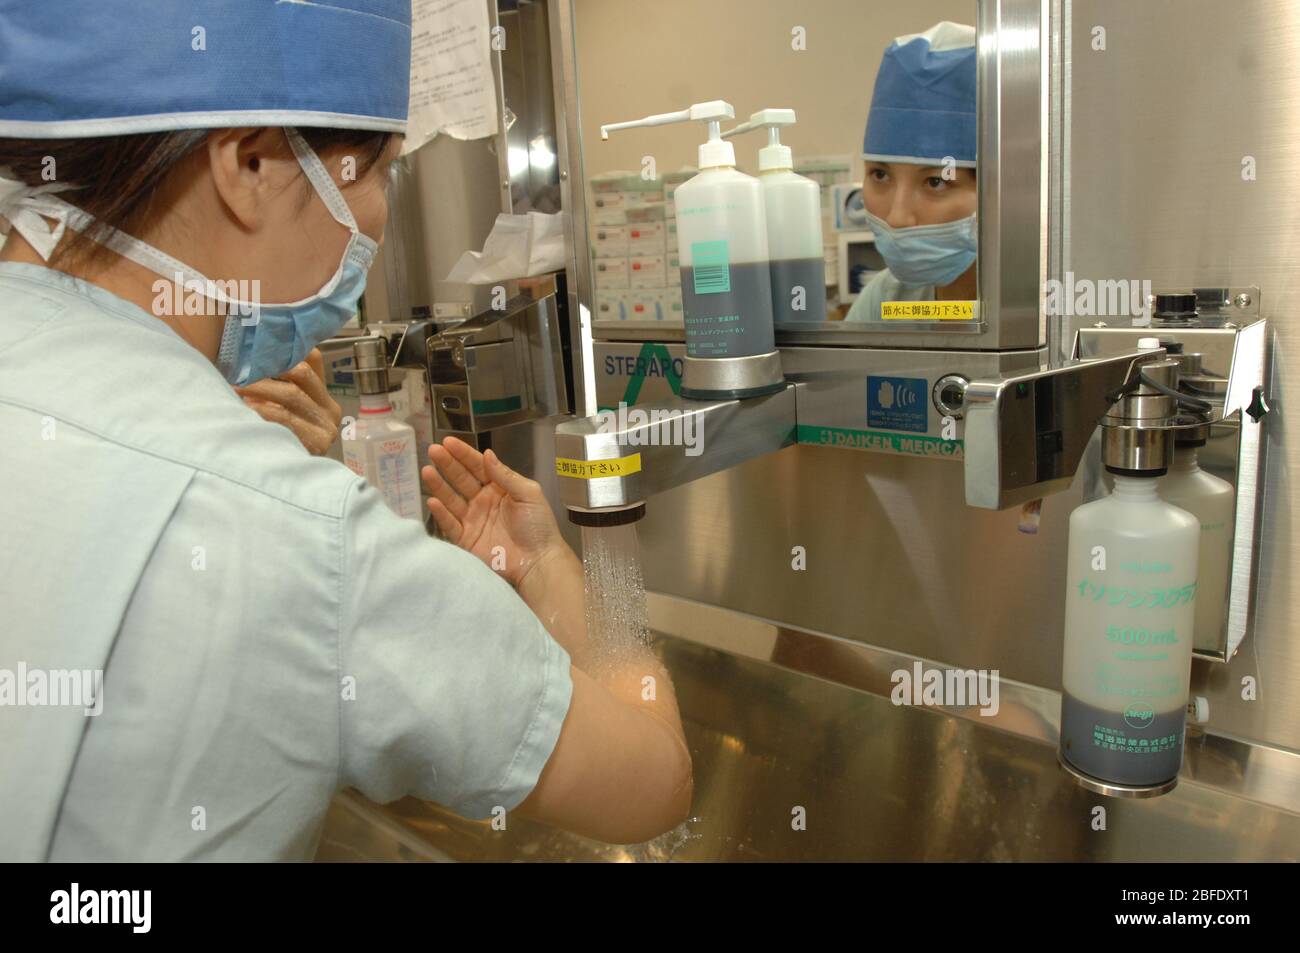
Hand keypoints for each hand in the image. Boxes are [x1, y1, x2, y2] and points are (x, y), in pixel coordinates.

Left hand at [237, 349, 342, 455]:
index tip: (253, 345)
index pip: (312, 358)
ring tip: (230, 385)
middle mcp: (330, 409)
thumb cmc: (276, 445)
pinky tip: (240, 409)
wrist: (288, 488)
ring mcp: (326, 426)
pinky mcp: (318, 442)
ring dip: (256, 387)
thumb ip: (274, 389)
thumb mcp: (278, 412)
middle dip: (264, 368)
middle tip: (234, 366)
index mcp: (323, 397)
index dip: (284, 348)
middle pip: (301, 372)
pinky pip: (284, 417)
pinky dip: (259, 410)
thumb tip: (242, 356)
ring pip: (291, 394)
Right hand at [422, 435, 567, 587]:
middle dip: (447, 464)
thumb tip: (487, 454)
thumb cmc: (539, 526)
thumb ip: (506, 475)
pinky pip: (450, 524)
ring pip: (451, 499)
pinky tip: (433, 501)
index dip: (463, 454)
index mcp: (499, 488)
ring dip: (439, 485)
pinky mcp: (466, 539)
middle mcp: (483, 501)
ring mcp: (473, 520)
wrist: (538, 561)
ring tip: (427, 470)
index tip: (448, 442)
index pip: (478, 466)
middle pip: (461, 479)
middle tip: (433, 450)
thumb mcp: (528, 494)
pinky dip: (441, 513)